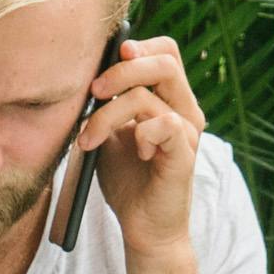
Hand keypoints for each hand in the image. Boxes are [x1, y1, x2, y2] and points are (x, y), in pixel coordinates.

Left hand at [78, 34, 204, 248]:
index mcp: (170, 99)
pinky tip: (135, 154)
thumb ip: (105, 103)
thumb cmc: (127, 180)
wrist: (143, 227)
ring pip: (148, 96)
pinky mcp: (185, 155)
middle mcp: (185, 110)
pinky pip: (164, 126)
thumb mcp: (108, 132)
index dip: (140, 46)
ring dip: (108, 115)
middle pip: (163, 62)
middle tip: (92, 92)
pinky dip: (139, 136)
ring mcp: (188, 132)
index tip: (110, 58)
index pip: (167, 52)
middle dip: (120, 72)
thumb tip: (86, 74)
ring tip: (89, 140)